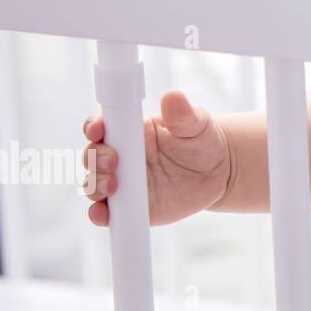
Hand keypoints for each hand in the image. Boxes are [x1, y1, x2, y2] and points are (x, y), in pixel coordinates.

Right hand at [82, 90, 231, 226]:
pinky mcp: (128, 207)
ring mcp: (121, 183)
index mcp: (130, 131)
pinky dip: (99, 214)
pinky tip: (103, 214)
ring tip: (113, 186)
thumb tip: (172, 97)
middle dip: (96, 158)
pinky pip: (106, 212)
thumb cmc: (202, 141)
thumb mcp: (197, 124)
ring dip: (95, 185)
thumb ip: (183, 114)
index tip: (97, 129)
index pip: (102, 125)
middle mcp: (120, 156)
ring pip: (93, 184)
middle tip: (114, 162)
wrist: (218, 173)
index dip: (94, 126)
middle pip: (92, 155)